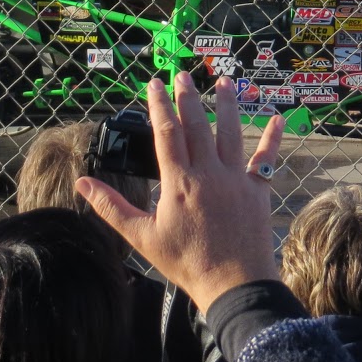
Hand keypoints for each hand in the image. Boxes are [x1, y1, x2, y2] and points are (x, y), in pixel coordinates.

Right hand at [76, 73, 283, 313]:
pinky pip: (267, 159)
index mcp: (178, 182)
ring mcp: (236, 179)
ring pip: (231, 133)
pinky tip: (278, 118)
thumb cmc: (186, 264)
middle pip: (196, 125)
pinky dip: (273, 137)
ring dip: (227, 105)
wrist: (234, 286)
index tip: (155, 84)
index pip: (166, 133)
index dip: (159, 105)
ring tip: (224, 82)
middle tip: (183, 76)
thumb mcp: (141, 237)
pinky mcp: (258, 191)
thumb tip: (83, 184)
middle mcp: (208, 173)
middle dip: (189, 97)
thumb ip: (111, 207)